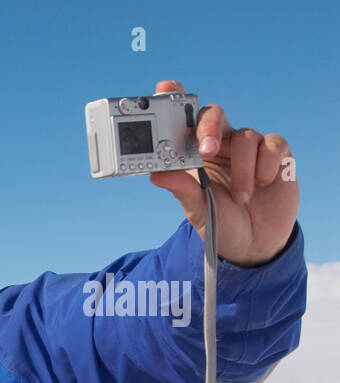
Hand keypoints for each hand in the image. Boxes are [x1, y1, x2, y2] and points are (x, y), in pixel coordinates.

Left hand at [149, 80, 298, 266]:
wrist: (254, 244)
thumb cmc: (221, 223)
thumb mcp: (198, 210)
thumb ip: (182, 190)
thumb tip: (156, 176)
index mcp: (196, 155)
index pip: (186, 120)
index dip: (177, 99)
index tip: (165, 87)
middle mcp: (221, 145)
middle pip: (214, 115)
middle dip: (209, 128)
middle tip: (206, 151)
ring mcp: (248, 148)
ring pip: (244, 137)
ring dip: (241, 170)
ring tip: (241, 197)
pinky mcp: (276, 153)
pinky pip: (271, 146)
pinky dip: (265, 167)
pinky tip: (262, 185)